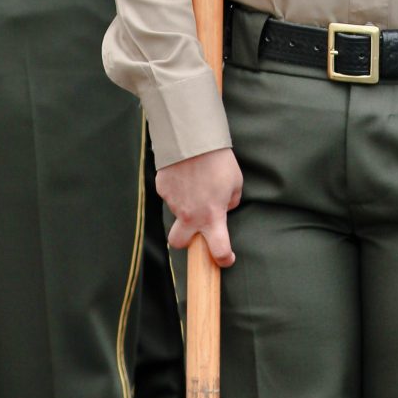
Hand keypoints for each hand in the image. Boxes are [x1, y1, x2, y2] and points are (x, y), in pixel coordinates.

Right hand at [155, 149, 244, 267]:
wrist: (194, 140)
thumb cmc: (219, 161)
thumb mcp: (235, 183)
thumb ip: (230, 201)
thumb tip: (224, 205)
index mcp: (212, 217)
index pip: (219, 250)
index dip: (224, 258)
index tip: (226, 258)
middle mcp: (190, 216)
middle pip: (179, 243)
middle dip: (185, 241)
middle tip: (194, 227)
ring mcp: (173, 203)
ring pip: (176, 211)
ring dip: (185, 203)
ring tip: (195, 181)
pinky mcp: (162, 189)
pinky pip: (170, 193)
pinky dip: (177, 188)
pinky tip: (185, 173)